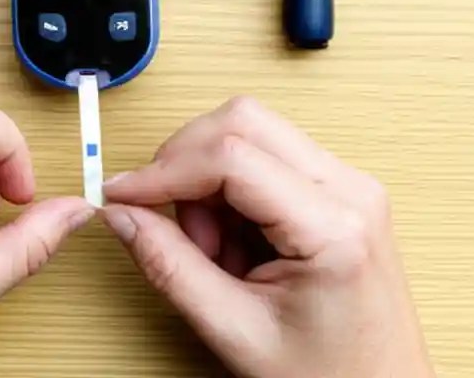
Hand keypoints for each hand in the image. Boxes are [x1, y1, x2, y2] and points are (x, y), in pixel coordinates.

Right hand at [102, 97, 432, 377]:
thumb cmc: (331, 374)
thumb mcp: (235, 331)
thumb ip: (170, 267)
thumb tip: (122, 215)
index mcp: (334, 226)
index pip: (232, 156)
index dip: (164, 169)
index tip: (123, 194)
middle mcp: (351, 189)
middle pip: (242, 121)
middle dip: (186, 165)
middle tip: (174, 227)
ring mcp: (349, 183)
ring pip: (251, 133)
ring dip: (210, 183)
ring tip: (216, 253)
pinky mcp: (338, 189)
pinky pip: (267, 157)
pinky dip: (231, 192)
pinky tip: (238, 245)